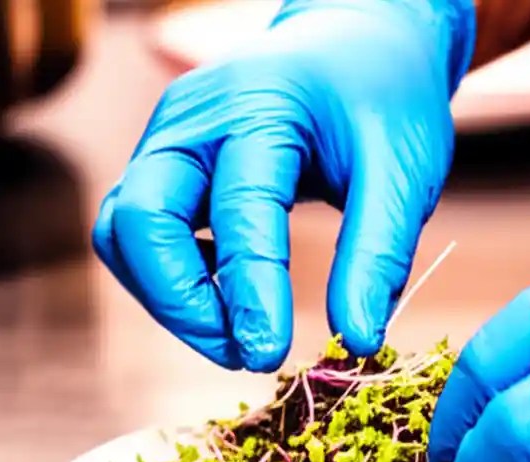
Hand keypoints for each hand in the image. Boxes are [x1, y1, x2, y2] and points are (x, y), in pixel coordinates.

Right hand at [92, 0, 474, 370]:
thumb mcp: (404, 171)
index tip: (270, 355)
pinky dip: (171, 277)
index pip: (238, 209)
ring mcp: (170, 137)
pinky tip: (227, 303)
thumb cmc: (387, 97)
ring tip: (237, 341)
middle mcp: (193, 118)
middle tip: (246, 355)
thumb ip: (378, 255)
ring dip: (169, 298)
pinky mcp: (168, 160)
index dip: (250, 291)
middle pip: (139, 219)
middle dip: (182, 302)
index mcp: (259, 107)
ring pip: (124, 231)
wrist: (363, 39)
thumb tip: (358, 341)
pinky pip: (140, 229)